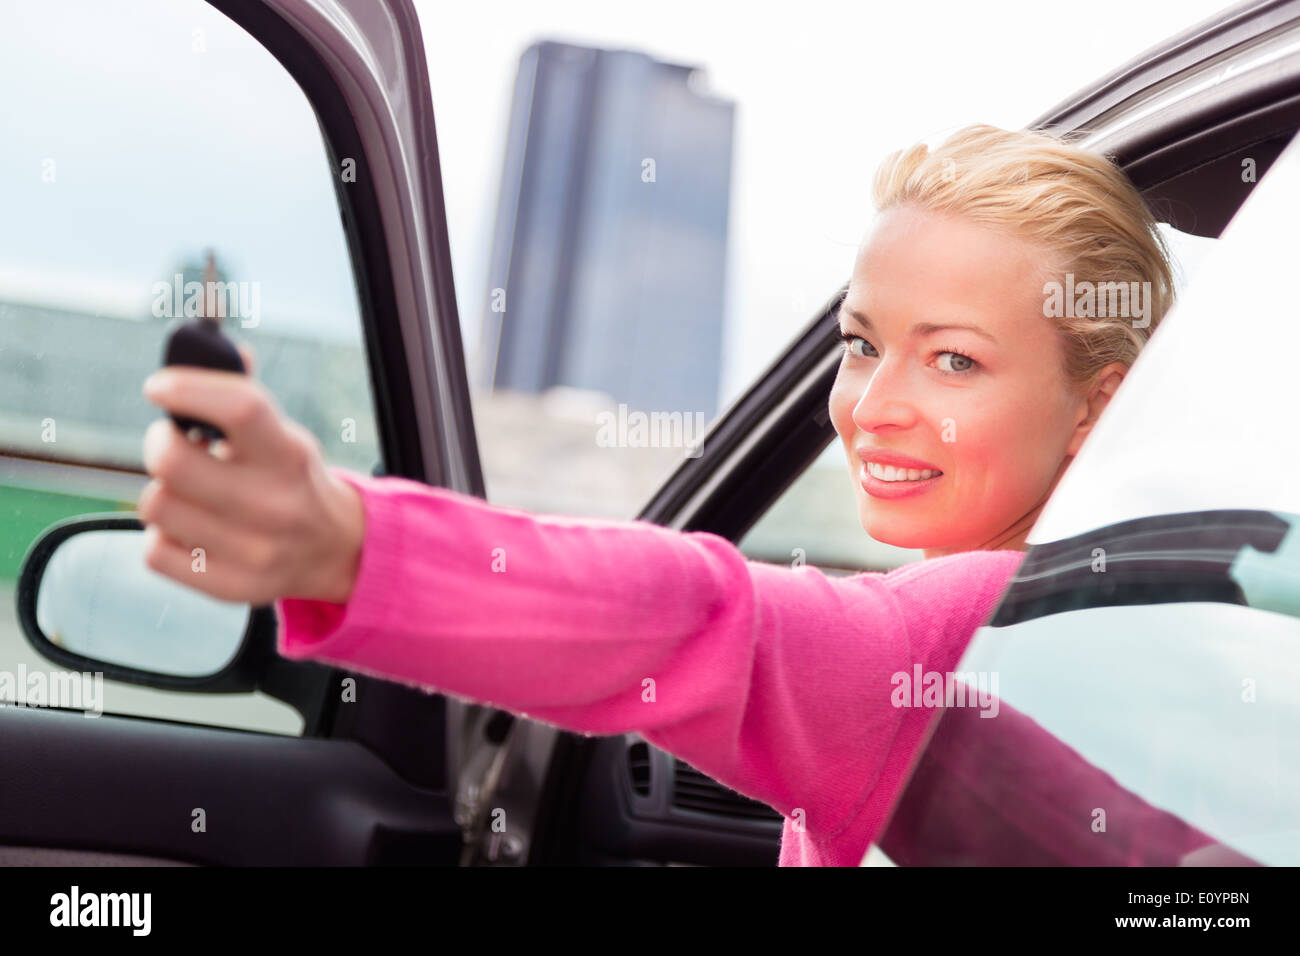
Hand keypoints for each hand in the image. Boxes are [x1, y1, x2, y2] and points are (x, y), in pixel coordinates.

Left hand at [137, 344, 364, 604]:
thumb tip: (215, 349)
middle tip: (172, 443)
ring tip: (190, 493)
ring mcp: (254, 550)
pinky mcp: (232, 585)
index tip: (159, 387)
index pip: (239, 408)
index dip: (188, 388)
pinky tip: (192, 530)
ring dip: (163, 494)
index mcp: (291, 454)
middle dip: (160, 444)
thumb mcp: (283, 435)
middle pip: (172, 461)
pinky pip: (155, 552)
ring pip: (156, 506)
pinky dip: (164, 538)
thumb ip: (244, 395)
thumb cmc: (295, 481)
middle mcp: (276, 504)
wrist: (337, 550)